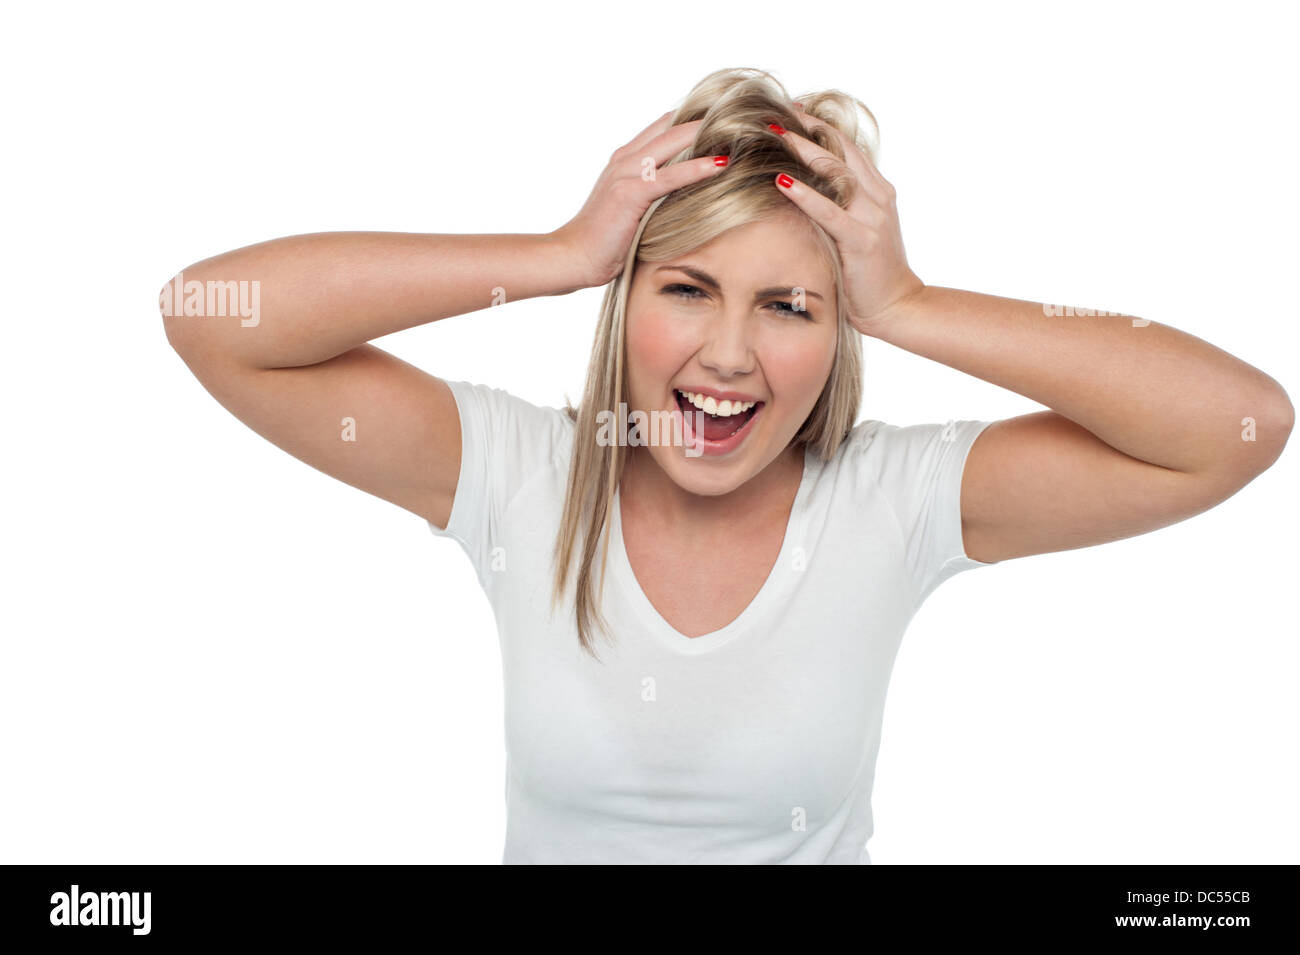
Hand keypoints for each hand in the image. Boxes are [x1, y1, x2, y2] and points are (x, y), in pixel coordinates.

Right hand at [551, 110, 728, 287]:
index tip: (732, 114)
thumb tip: (687, 194)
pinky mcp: (629, 193)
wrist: (573, 256)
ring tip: (744, 128)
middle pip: (674, 125)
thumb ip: (655, 193)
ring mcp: (626, 172)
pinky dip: (697, 168)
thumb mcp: (634, 208)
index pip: (667, 125)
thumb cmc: (604, 240)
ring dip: (710, 134)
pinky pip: (669, 176)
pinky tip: (722, 163)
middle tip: (748, 114)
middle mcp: (626, 158)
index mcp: (627, 157)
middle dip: (711, 117)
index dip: (697, 116)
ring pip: (673, 142)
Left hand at [772, 108, 924, 334]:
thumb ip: (843, 206)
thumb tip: (807, 189)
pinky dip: (805, 194)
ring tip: (773, 134)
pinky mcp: (862, 240)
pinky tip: (782, 182)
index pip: (847, 147)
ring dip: (802, 150)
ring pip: (836, 172)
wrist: (897, 305)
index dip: (820, 126)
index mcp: (878, 191)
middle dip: (807, 129)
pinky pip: (829, 212)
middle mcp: (878, 197)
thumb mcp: (859, 229)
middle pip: (840, 150)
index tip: (792, 110)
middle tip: (776, 113)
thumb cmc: (871, 272)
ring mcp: (872, 217)